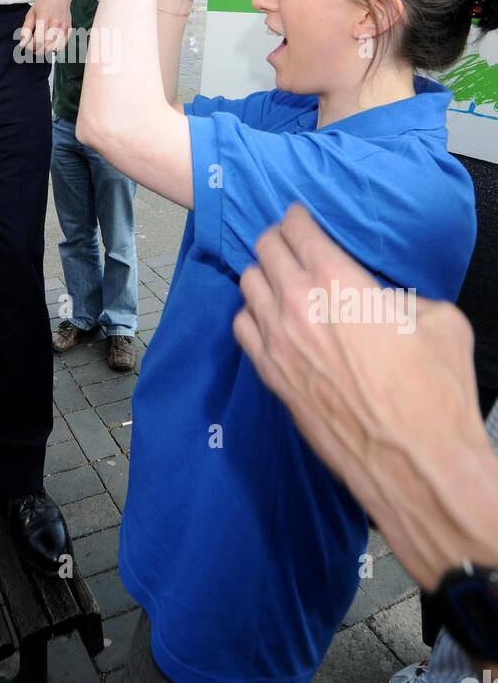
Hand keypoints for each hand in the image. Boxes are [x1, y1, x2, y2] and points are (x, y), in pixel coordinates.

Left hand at [20, 0, 70, 55]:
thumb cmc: (44, 3)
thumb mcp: (31, 13)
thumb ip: (26, 29)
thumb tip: (22, 44)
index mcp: (44, 19)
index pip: (37, 41)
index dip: (30, 47)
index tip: (27, 46)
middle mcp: (55, 24)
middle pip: (46, 46)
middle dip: (37, 51)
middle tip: (32, 49)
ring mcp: (64, 27)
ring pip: (55, 47)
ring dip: (46, 50)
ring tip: (40, 47)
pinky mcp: (69, 29)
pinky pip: (63, 44)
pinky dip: (55, 48)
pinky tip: (49, 45)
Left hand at [234, 205, 497, 588]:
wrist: (419, 464)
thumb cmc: (436, 395)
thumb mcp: (440, 321)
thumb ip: (404, 296)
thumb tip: (388, 298)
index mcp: (339, 281)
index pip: (297, 229)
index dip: (298, 218)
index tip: (302, 219)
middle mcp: (298, 305)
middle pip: (265, 249)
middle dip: (278, 240)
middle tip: (291, 243)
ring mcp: (277, 343)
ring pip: (247, 285)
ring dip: (263, 275)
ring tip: (279, 279)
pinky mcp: (271, 378)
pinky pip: (242, 329)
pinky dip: (252, 315)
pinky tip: (270, 319)